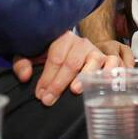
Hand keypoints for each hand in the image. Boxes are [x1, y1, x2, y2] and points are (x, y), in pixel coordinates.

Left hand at [10, 31, 127, 105]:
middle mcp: (81, 43)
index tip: (40, 94)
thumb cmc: (49, 55)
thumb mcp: (32, 55)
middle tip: (49, 99)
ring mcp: (96, 51)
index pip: (55, 58)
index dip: (47, 77)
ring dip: (86, 75)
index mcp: (62, 38)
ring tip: (76, 89)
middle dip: (59, 83)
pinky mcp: (109, 59)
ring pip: (94, 61)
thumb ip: (23, 63)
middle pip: (72, 62)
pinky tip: (104, 85)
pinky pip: (114, 63)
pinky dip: (112, 73)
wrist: (70, 49)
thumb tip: (26, 76)